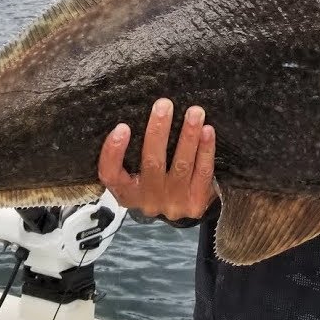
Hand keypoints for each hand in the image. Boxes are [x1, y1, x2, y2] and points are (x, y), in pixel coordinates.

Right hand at [98, 98, 217, 220]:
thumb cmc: (156, 182)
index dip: (113, 152)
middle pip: (151, 163)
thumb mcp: (136, 174)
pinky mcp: (196, 203)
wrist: (184, 214)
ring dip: (188, 136)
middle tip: (164, 104)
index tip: (122, 127)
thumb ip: (133, 152)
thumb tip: (135, 110)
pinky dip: (206, 150)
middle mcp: (147, 200)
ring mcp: (173, 203)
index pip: (111, 174)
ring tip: (194, 112)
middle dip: (158, 131)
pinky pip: (202, 173)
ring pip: (181, 165)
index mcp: (126, 193)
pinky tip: (208, 131)